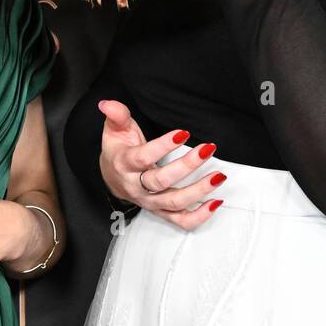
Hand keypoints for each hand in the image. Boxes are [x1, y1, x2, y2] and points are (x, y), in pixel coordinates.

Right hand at [96, 99, 225, 229]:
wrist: (112, 179)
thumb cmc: (119, 151)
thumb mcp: (115, 130)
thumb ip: (117, 116)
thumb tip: (108, 104)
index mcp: (124, 164)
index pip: (143, 157)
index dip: (163, 146)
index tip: (183, 133)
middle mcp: (136, 186)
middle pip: (161, 181)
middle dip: (186, 166)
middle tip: (206, 149)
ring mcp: (149, 202)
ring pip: (174, 202)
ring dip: (198, 191)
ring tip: (218, 176)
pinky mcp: (161, 211)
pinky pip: (180, 221)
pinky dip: (199, 216)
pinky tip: (215, 202)